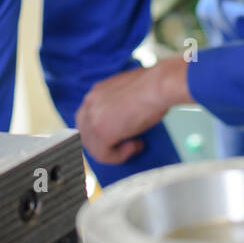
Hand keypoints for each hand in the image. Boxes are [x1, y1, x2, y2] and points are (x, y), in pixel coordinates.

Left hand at [76, 57, 192, 163]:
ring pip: (94, 148)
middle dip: (104, 144)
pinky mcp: (102, 132)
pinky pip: (104, 155)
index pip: (87, 118)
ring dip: (114, 151)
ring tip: (135, 144)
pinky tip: (135, 146)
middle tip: (124, 145)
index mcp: (96, 92)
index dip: (102, 131)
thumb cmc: (154, 86)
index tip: (119, 136)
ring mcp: (93, 118)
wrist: (158, 86)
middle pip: (85, 134)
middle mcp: (89, 103)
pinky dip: (119, 156)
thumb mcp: (130, 93)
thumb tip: (125, 121)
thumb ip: (120, 106)